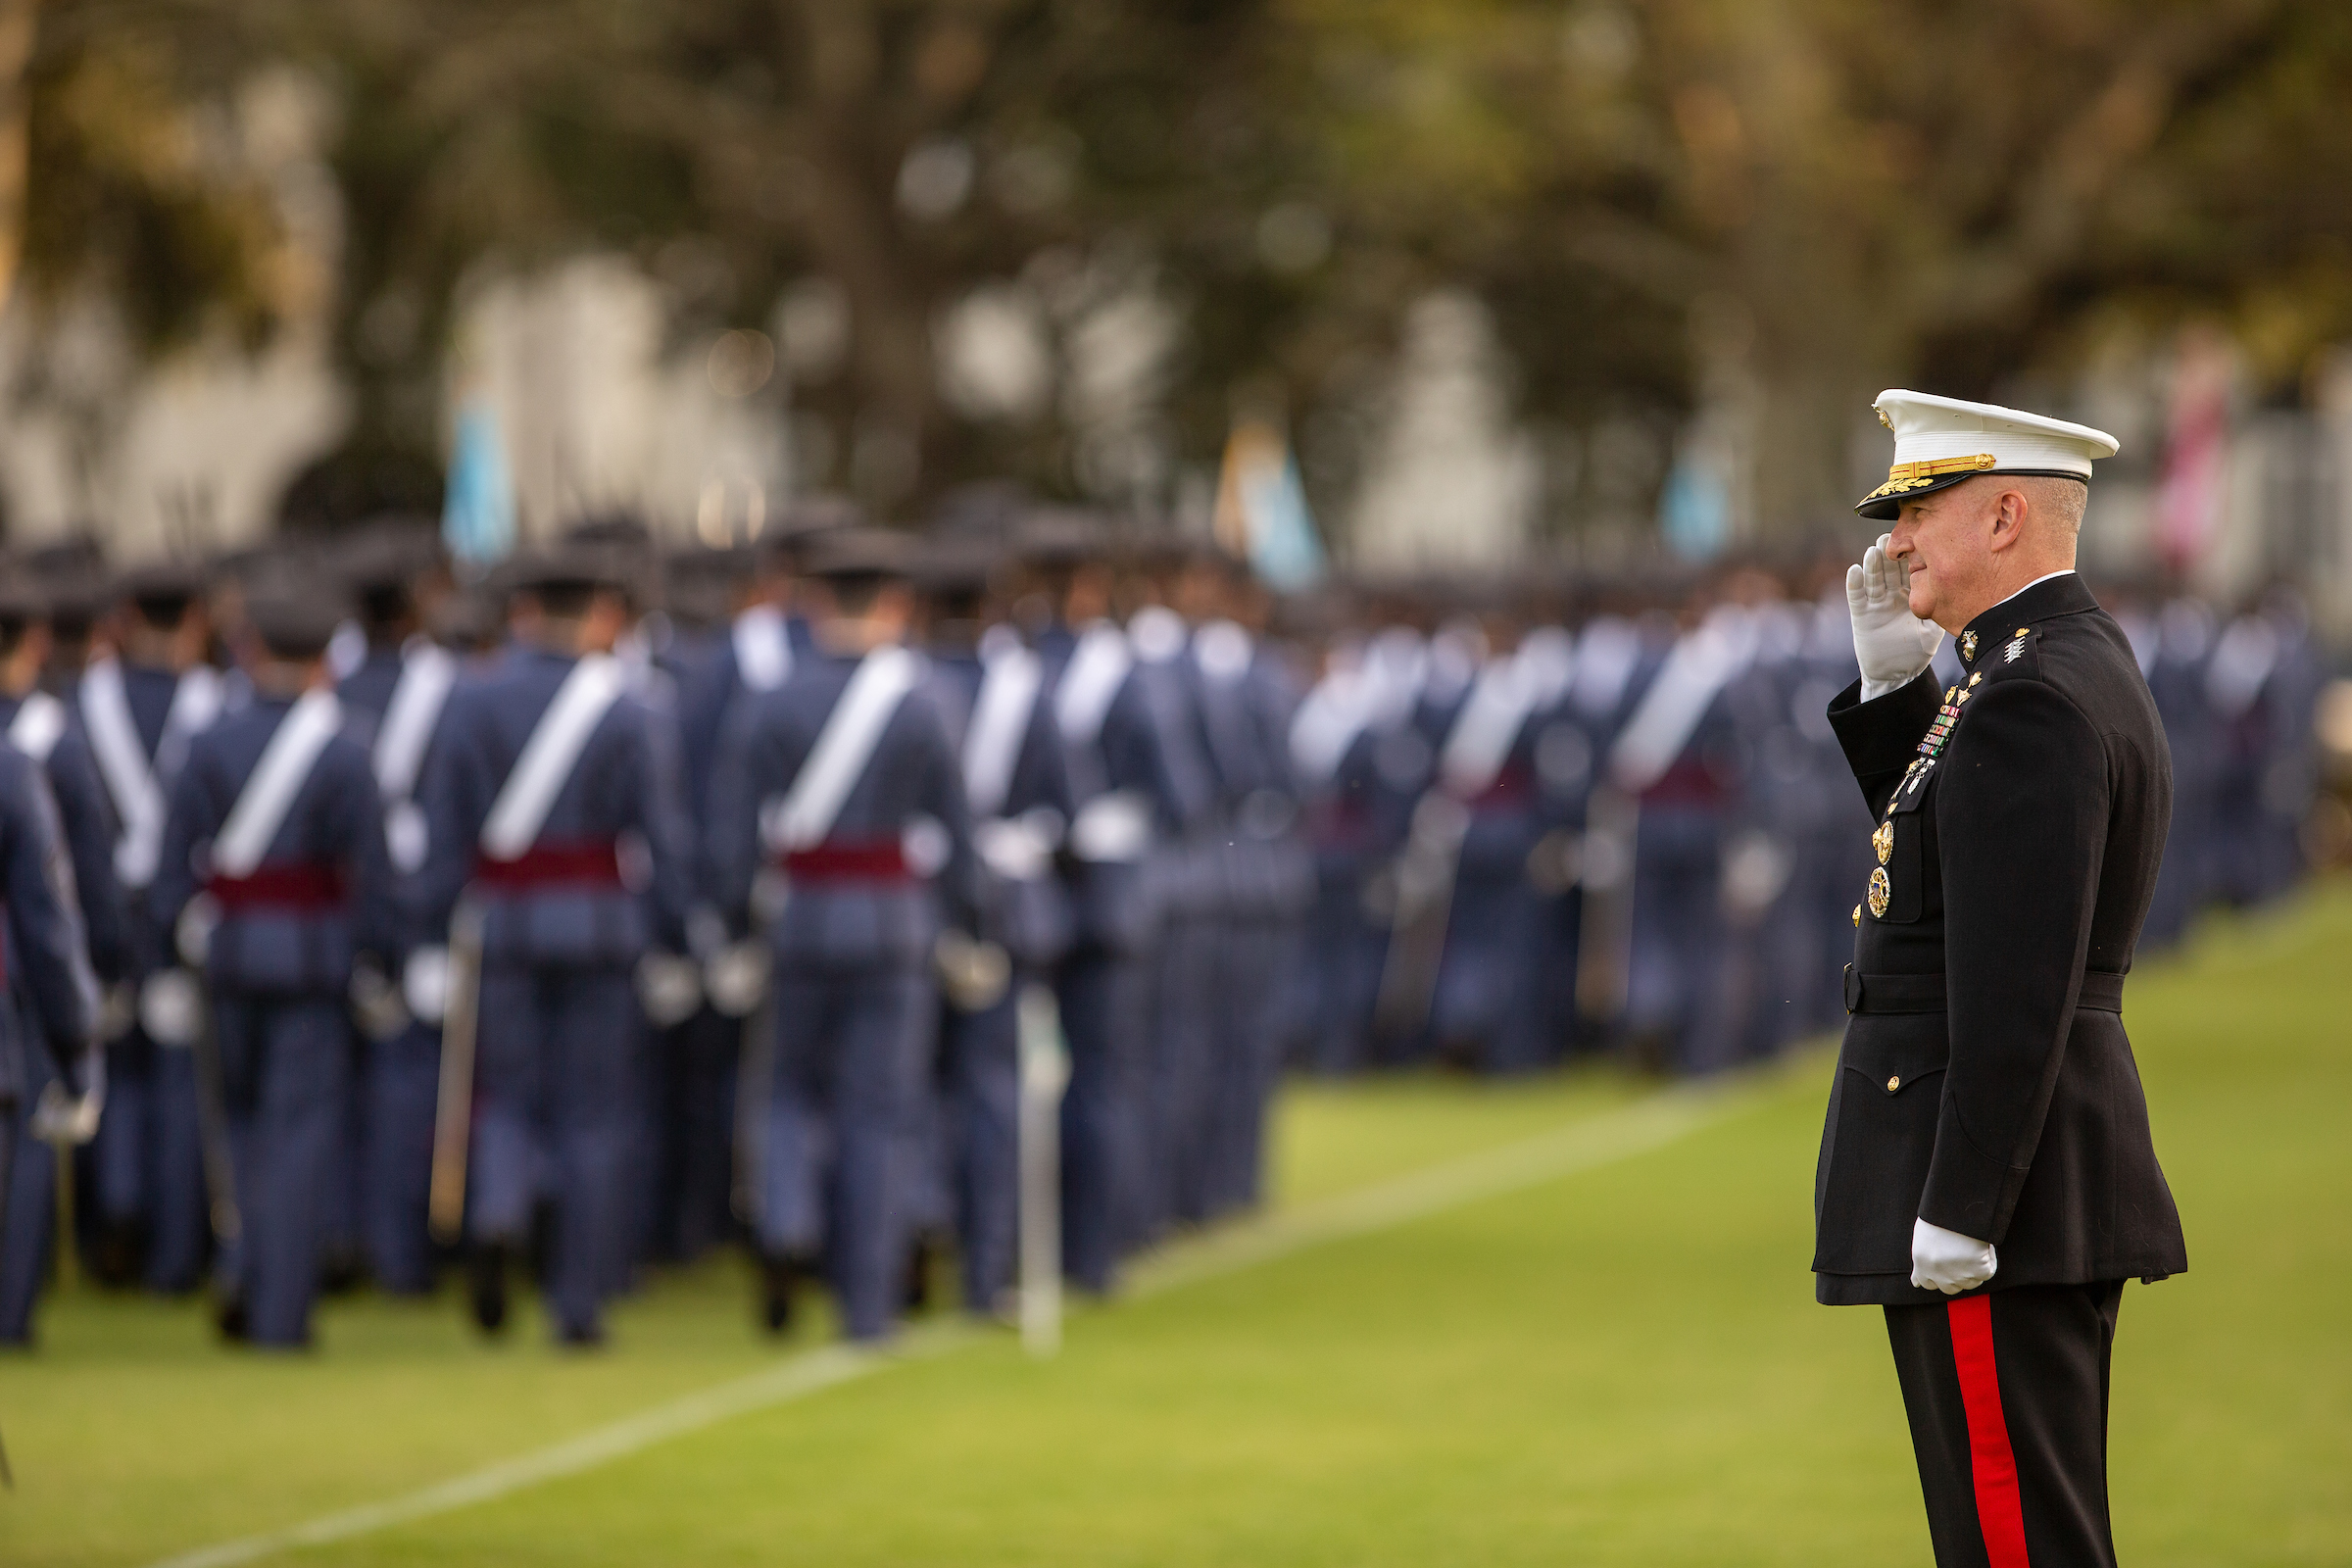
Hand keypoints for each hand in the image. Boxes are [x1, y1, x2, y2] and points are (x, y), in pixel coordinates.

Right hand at [1847, 534, 1942, 697]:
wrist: (1896, 673)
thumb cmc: (1917, 650)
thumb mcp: (1933, 626)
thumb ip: (1937, 608)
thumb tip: (1955, 589)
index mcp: (1910, 592)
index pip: (1909, 568)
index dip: (1911, 554)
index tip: (1915, 538)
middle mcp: (1892, 594)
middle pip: (1889, 568)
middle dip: (1889, 553)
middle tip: (1890, 537)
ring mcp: (1876, 603)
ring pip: (1873, 579)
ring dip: (1872, 564)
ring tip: (1874, 551)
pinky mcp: (1861, 615)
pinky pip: (1856, 597)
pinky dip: (1854, 583)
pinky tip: (1855, 571)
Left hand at [1911, 1217, 1996, 1293]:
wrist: (1956, 1208)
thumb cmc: (1939, 1216)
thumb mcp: (1922, 1238)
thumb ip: (1921, 1261)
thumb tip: (1915, 1283)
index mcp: (1921, 1263)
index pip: (1927, 1283)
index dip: (1936, 1277)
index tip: (1943, 1271)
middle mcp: (1938, 1273)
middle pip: (1950, 1288)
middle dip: (1955, 1277)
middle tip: (1962, 1257)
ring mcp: (1958, 1275)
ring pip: (1970, 1283)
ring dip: (1973, 1269)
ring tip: (1971, 1247)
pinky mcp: (1978, 1271)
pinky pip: (1988, 1271)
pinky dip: (1990, 1260)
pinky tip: (1984, 1246)